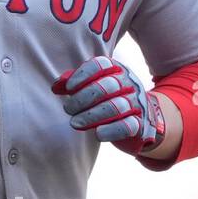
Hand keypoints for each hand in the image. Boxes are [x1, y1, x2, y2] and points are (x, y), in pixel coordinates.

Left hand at [51, 55, 165, 156]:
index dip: (82, 75)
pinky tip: (97, 133)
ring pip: (116, 106)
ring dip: (91, 116)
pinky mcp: (140, 123)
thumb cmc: (108, 99)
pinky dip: (111, 130)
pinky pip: (128, 126)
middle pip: (108, 85)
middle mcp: (129, 83)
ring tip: (75, 123)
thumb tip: (56, 87)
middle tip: (68, 109)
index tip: (68, 88)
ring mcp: (137, 102)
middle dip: (83, 98)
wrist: (141, 118)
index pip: (101, 64)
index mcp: (116, 69)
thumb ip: (75, 84)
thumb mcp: (94, 87)